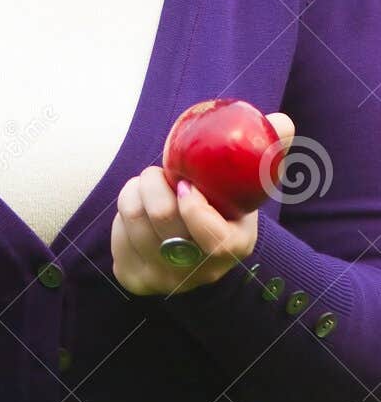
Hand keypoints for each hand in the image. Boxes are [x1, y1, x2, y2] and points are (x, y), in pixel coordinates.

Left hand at [111, 112, 294, 295]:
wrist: (193, 246)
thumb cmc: (223, 204)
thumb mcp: (247, 183)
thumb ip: (266, 151)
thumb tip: (282, 121)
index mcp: (234, 248)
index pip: (214, 239)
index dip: (194, 207)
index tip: (186, 183)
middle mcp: (199, 273)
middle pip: (163, 217)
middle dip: (154, 181)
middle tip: (160, 173)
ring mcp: (166, 280)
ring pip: (133, 218)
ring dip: (136, 189)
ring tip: (149, 185)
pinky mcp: (135, 278)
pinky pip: (118, 232)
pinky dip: (124, 208)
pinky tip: (139, 209)